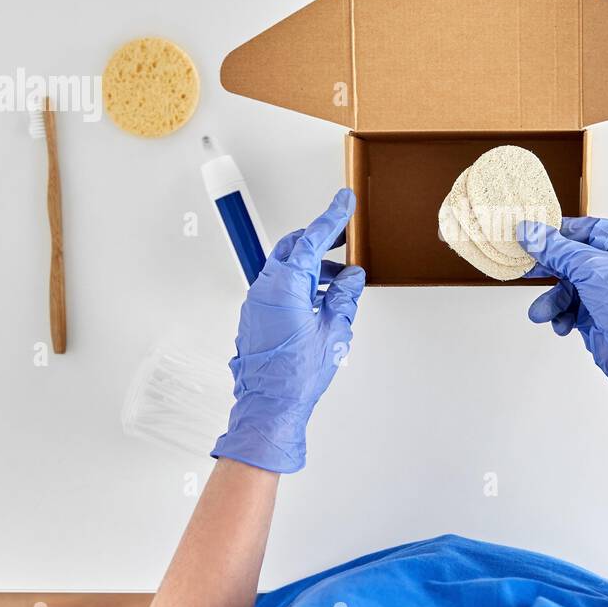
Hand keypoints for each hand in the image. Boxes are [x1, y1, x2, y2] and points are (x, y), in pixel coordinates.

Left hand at [211, 188, 364, 472]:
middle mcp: (265, 288)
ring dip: (313, 267)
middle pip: (293, 248)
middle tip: (343, 236)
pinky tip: (320, 300)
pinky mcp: (255, 316)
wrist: (269, 406)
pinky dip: (300, 284)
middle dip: (320, 240)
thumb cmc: (296, 375)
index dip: (331, 218)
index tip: (344, 200)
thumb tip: (352, 278)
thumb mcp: (335, 330)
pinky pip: (278, 287)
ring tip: (341, 282)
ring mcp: (256, 302)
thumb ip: (344, 297)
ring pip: (285, 268)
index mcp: (285, 285)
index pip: (311, 240)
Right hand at [518, 217, 607, 413]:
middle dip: (548, 268)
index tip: (530, 233)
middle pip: (569, 258)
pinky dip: (561, 316)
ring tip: (541, 313)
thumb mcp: (588, 267)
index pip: (583, 228)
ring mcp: (603, 289)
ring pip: (565, 287)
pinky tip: (563, 325)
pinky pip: (567, 308)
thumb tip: (529, 231)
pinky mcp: (594, 312)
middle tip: (525, 268)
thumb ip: (555, 249)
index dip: (556, 232)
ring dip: (552, 302)